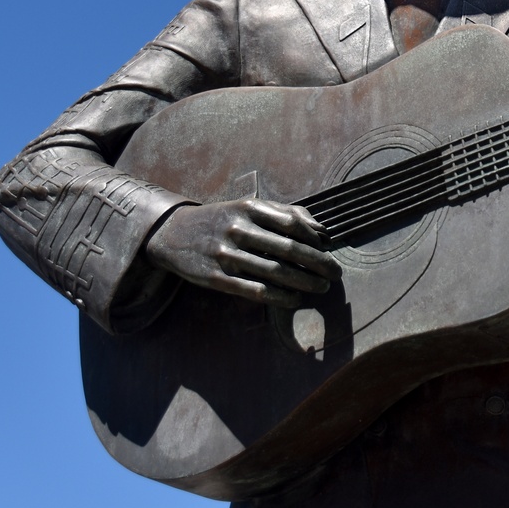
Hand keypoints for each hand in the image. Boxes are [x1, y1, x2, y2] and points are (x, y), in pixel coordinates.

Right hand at [144, 198, 340, 307]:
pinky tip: (295, 299)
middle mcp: (239, 229)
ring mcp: (226, 254)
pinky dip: (280, 297)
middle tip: (335, 274)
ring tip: (321, 288)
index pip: (293, 224)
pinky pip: (256, 290)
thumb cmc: (222, 220)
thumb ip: (286, 214)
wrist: (173, 234)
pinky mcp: (217, 278)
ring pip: (276, 272)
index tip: (329, 251)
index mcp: (250, 208)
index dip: (316, 240)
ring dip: (305, 283)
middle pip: (290, 249)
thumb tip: (322, 231)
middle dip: (318, 264)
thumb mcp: (249, 208)